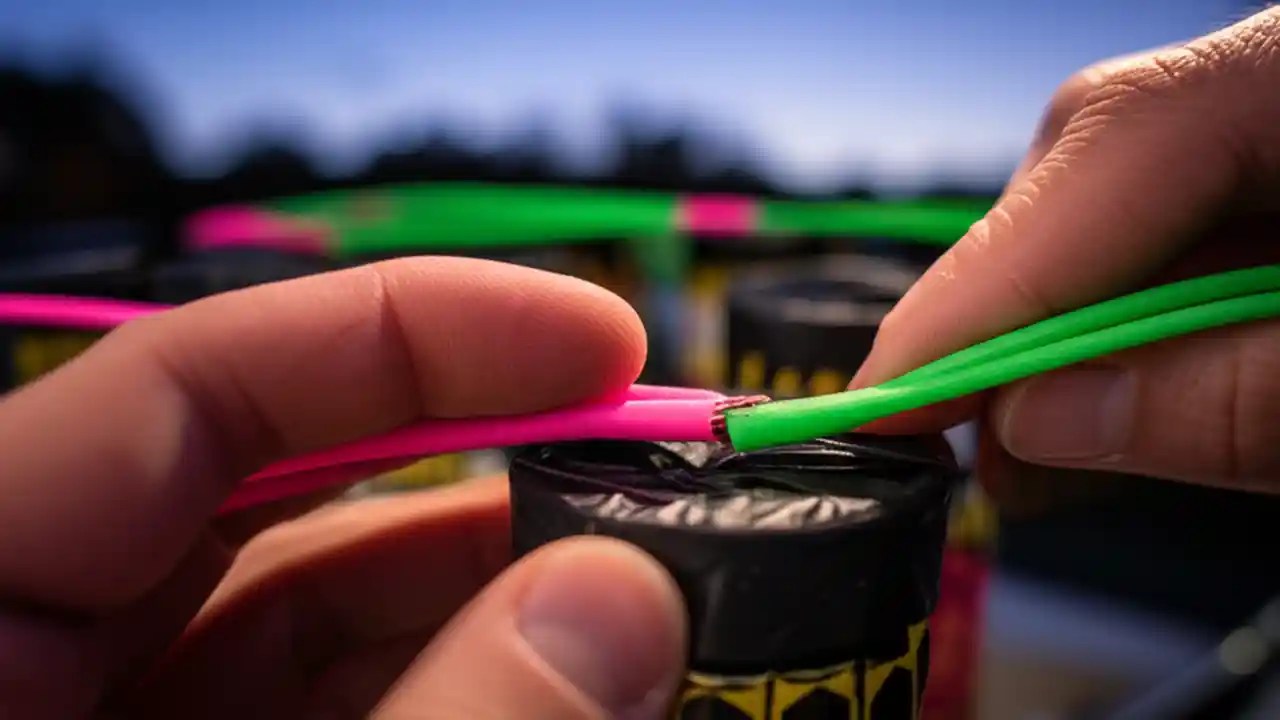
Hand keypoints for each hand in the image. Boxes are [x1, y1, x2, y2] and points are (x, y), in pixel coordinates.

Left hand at [0, 257, 686, 718]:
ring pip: (294, 596)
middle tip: (632, 447)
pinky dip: (441, 663)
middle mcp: (19, 659)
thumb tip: (623, 598)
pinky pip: (306, 689)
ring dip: (475, 572)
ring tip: (624, 566)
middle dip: (460, 451)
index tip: (594, 337)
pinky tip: (552, 653)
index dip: (402, 329)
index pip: (176, 386)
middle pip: (253, 480)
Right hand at [851, 8, 1279, 503]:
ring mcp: (1276, 121)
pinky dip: (1134, 328)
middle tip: (941, 436)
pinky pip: (1185, 228)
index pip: (1114, 145)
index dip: (982, 283)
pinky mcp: (1276, 173)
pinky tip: (1108, 404)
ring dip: (1065, 336)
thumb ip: (1240, 400)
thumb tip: (1045, 420)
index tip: (886, 395)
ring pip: (1129, 203)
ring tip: (1024, 449)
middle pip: (1099, 165)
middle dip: (1011, 316)